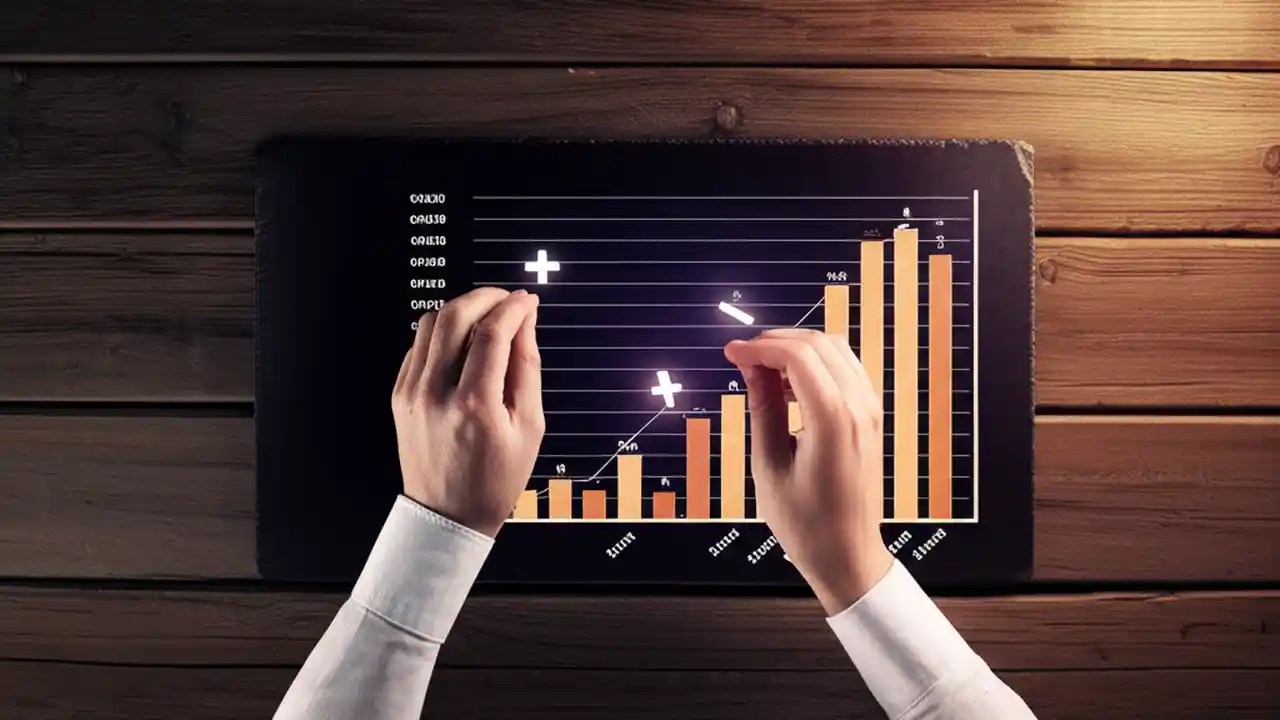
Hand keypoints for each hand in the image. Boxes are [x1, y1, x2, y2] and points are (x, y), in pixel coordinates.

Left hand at [391, 287, 544, 536]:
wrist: (448, 515)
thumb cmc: (495, 479)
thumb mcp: (529, 426)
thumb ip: (527, 367)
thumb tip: (526, 321)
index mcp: (474, 406)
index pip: (492, 333)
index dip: (513, 308)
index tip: (528, 302)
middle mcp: (435, 394)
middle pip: (454, 316)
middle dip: (485, 298)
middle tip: (507, 301)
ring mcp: (411, 393)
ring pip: (430, 323)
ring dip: (461, 310)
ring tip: (486, 319)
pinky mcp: (400, 395)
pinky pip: (418, 345)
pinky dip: (443, 333)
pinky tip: (463, 344)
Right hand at [724, 328, 892, 614]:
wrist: (847, 553)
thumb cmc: (807, 522)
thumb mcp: (769, 464)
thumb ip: (762, 408)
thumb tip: (751, 367)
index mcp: (833, 420)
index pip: (797, 355)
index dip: (760, 347)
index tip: (732, 353)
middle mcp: (859, 407)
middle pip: (819, 344)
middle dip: (776, 342)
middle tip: (743, 358)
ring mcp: (870, 410)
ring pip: (835, 350)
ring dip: (797, 351)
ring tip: (763, 374)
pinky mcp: (870, 417)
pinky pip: (845, 371)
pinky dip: (816, 366)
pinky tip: (789, 388)